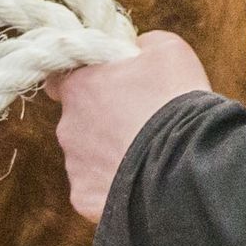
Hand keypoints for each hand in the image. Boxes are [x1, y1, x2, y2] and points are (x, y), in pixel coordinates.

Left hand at [45, 30, 215, 221]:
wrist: (185, 162)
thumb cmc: (174, 99)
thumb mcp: (166, 49)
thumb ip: (138, 46)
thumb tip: (132, 50)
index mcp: (79, 86)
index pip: (59, 79)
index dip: (83, 82)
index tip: (105, 86)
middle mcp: (68, 125)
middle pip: (79, 121)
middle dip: (103, 122)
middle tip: (141, 123)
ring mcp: (75, 166)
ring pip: (88, 157)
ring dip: (111, 154)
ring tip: (148, 155)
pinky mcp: (85, 199)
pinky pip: (97, 189)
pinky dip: (115, 186)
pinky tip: (143, 181)